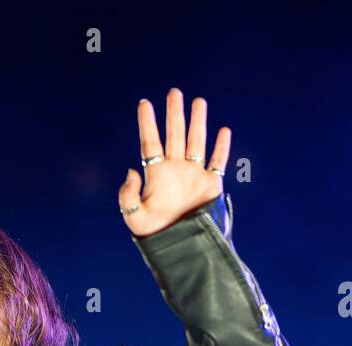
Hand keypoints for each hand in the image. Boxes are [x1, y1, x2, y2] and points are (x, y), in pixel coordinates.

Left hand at [119, 88, 230, 236]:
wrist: (180, 247)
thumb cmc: (154, 234)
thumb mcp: (134, 217)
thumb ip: (128, 196)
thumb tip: (132, 171)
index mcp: (156, 175)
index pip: (150, 143)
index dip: (147, 123)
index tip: (144, 103)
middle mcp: (175, 170)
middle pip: (175, 135)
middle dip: (174, 114)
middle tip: (175, 92)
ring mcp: (194, 175)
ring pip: (196, 142)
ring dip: (198, 122)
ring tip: (198, 101)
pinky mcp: (211, 185)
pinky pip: (218, 162)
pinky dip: (221, 148)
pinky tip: (223, 131)